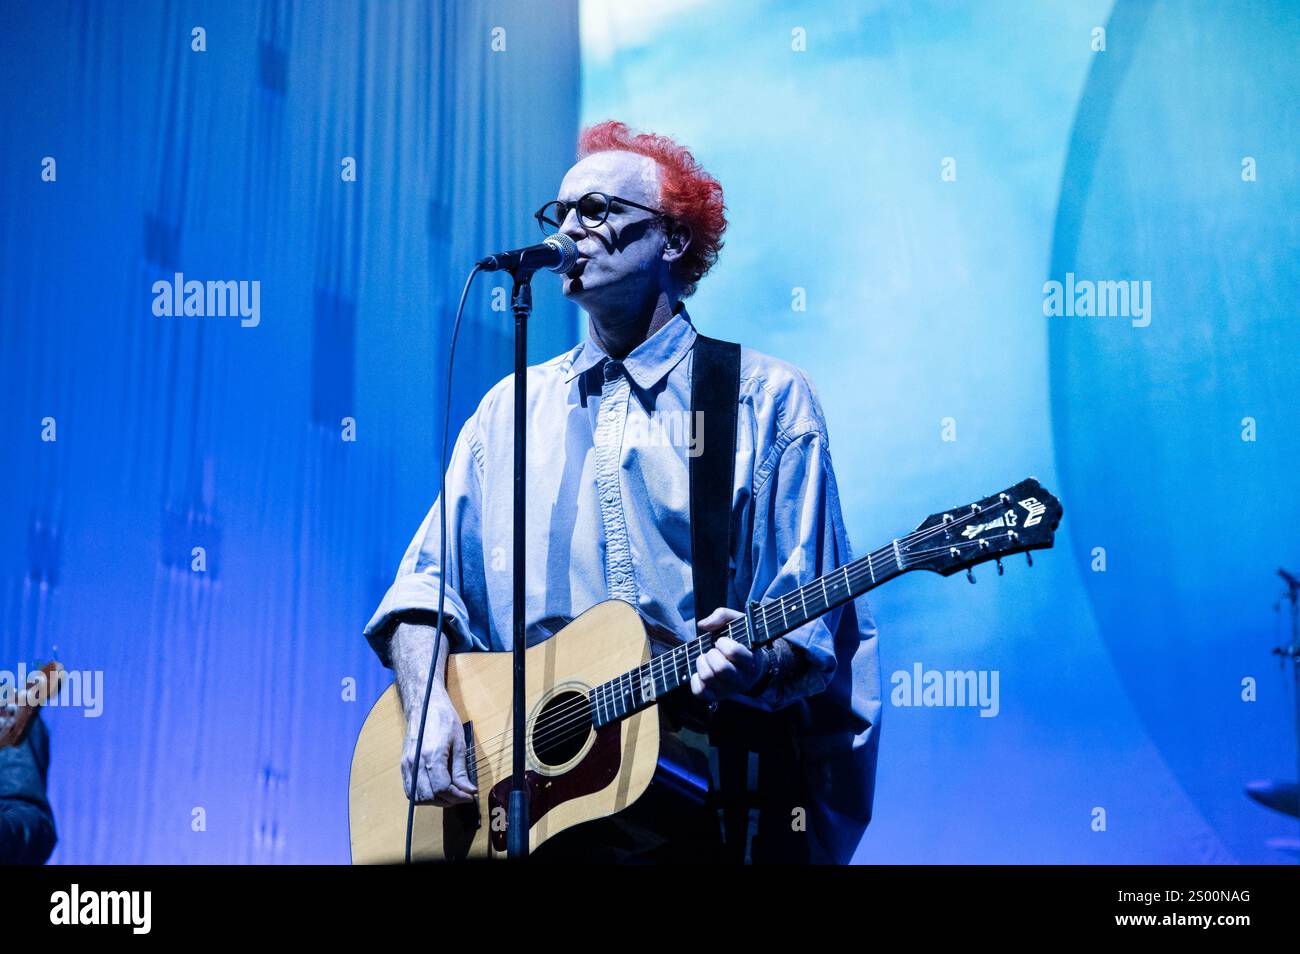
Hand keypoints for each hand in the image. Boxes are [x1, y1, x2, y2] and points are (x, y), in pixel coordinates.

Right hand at [401, 691, 476, 806]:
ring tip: (449, 793)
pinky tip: (435, 789)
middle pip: (429, 796)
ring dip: (434, 800)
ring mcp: (407, 765)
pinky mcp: (403, 765)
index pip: (443, 788)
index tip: (469, 796)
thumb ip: (461, 770)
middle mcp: (416, 762)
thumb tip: (468, 790)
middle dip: (448, 800)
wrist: (424, 706)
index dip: (458, 796)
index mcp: (432, 755)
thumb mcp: (459, 743)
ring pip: (417, 797)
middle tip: (461, 795)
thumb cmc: (444, 720)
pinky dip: (422, 795)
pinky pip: (410, 790)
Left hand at [691, 607, 766, 701]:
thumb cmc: (742, 641)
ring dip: (702, 664)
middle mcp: (742, 678)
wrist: (750, 665)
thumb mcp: (738, 622)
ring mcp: (730, 689)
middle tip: (713, 650)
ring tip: (706, 658)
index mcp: (751, 660)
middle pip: (721, 668)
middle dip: (711, 654)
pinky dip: (695, 680)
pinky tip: (700, 671)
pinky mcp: (717, 696)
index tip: (722, 640)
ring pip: (708, 678)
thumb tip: (703, 625)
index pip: (734, 652)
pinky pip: (700, 692)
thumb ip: (722, 615)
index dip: (723, 643)